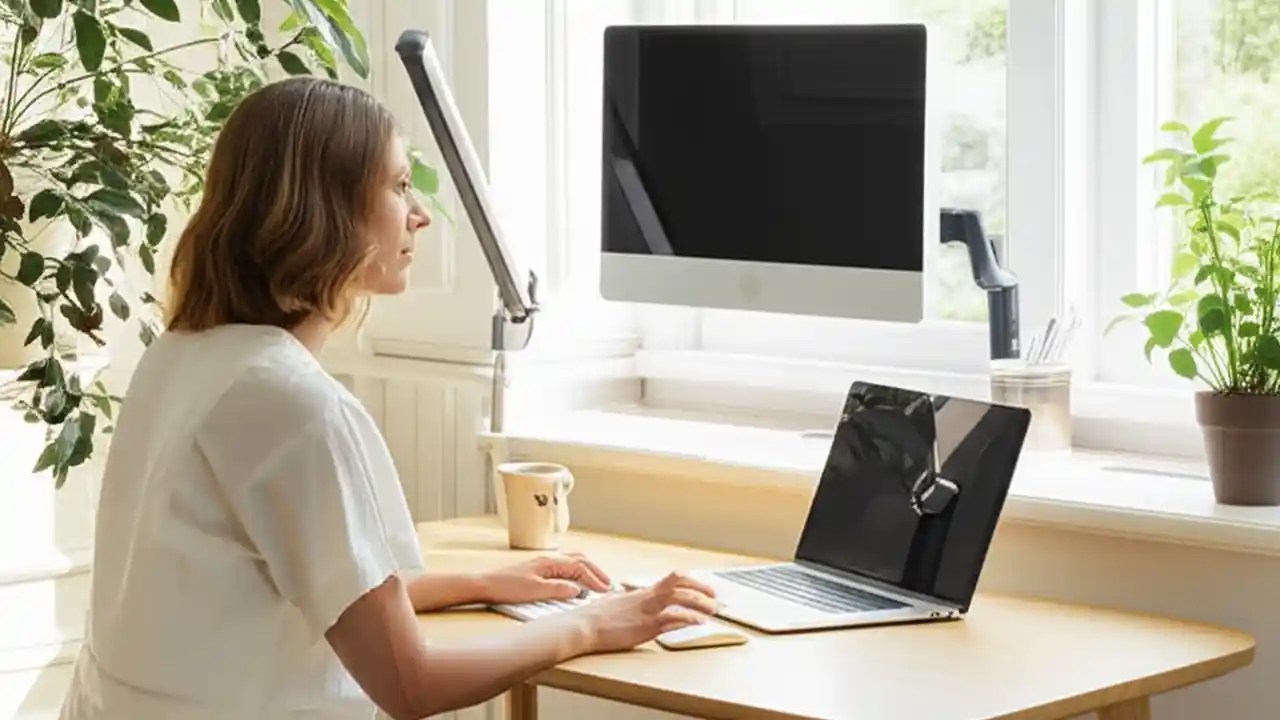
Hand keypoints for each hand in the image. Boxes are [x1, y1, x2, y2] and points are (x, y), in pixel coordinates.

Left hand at [480, 553, 612, 603]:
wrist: (486, 585)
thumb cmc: (508, 587)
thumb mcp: (535, 591)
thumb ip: (559, 589)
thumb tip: (578, 590)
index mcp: (550, 562)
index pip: (580, 567)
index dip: (594, 579)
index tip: (605, 590)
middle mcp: (549, 559)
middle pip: (580, 559)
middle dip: (596, 571)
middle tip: (607, 584)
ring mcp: (544, 563)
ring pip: (573, 561)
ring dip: (587, 570)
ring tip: (597, 581)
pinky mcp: (539, 569)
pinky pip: (565, 566)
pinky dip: (577, 571)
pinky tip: (577, 581)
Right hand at [565, 572, 719, 653]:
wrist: (582, 627)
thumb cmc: (593, 618)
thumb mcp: (614, 604)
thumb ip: (627, 602)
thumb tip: (627, 600)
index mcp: (642, 594)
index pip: (672, 579)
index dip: (691, 581)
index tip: (703, 587)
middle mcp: (647, 598)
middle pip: (681, 583)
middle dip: (701, 588)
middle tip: (715, 597)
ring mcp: (648, 611)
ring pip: (681, 599)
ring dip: (701, 604)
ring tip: (713, 610)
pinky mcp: (646, 626)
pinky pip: (673, 619)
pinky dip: (690, 619)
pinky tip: (700, 622)